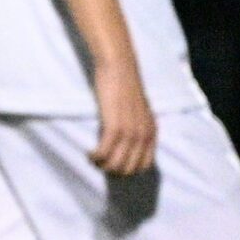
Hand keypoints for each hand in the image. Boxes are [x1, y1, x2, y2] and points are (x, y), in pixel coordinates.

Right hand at [89, 61, 155, 175]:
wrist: (119, 68)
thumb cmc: (125, 85)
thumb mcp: (139, 110)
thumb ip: (138, 126)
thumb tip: (128, 141)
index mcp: (151, 132)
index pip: (145, 165)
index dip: (128, 170)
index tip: (114, 165)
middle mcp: (144, 135)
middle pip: (129, 168)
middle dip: (114, 171)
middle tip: (100, 164)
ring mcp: (130, 132)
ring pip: (116, 164)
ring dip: (102, 166)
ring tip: (92, 159)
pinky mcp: (114, 127)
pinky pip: (104, 152)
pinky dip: (95, 157)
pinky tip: (88, 153)